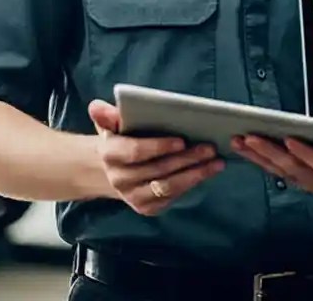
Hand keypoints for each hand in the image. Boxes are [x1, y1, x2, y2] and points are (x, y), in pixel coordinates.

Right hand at [88, 100, 223, 215]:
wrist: (113, 169)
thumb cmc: (120, 139)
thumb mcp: (112, 124)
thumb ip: (108, 115)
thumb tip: (96, 106)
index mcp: (110, 154)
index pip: (135, 152)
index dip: (158, 147)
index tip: (181, 140)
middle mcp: (119, 179)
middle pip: (157, 169)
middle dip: (186, 159)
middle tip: (210, 147)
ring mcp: (133, 196)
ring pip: (167, 186)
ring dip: (195, 174)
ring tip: (216, 162)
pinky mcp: (147, 207)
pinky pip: (172, 197)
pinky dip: (192, 184)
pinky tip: (208, 171)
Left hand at [232, 109, 312, 198]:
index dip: (308, 154)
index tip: (290, 140)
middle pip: (296, 170)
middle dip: (272, 153)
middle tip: (251, 137)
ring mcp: (310, 183)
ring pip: (281, 171)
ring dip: (259, 157)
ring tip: (239, 139)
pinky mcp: (298, 179)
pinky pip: (275, 170)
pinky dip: (258, 159)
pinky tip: (243, 146)